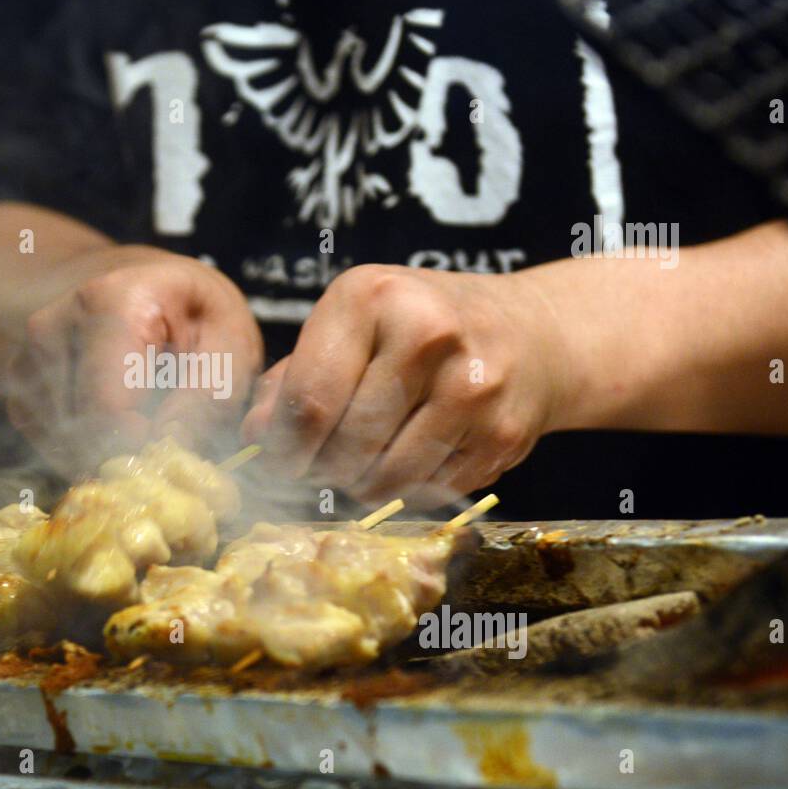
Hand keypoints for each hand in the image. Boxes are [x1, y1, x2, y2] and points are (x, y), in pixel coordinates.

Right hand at [6, 246, 262, 474]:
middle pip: (74, 429)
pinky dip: (79, 452)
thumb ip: (208, 397)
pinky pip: (42, 440)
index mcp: (110, 303)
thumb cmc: (197, 315)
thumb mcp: (230, 342)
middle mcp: (51, 324)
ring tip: (139, 430)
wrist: (149, 290)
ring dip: (99, 456)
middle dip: (120, 456)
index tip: (167, 447)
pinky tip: (111, 430)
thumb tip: (170, 450)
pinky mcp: (17, 381)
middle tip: (159, 451)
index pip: (105, 407)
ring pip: (55, 441)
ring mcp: (26, 353)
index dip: (139, 446)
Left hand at [240, 264, 566, 505]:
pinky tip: (410, 461)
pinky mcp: (501, 433)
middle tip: (319, 466)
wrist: (531, 334)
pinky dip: (407, 491)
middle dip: (321, 468)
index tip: (276, 462)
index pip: (310, 399)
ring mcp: (471, 386)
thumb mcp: (352, 327)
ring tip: (362, 463)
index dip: (283, 446)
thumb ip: (295, 377)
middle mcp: (427, 333)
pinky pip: (428, 491)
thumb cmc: (419, 330)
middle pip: (345, 444)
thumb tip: (256, 435)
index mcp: (372, 297)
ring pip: (385, 477)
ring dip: (361, 485)